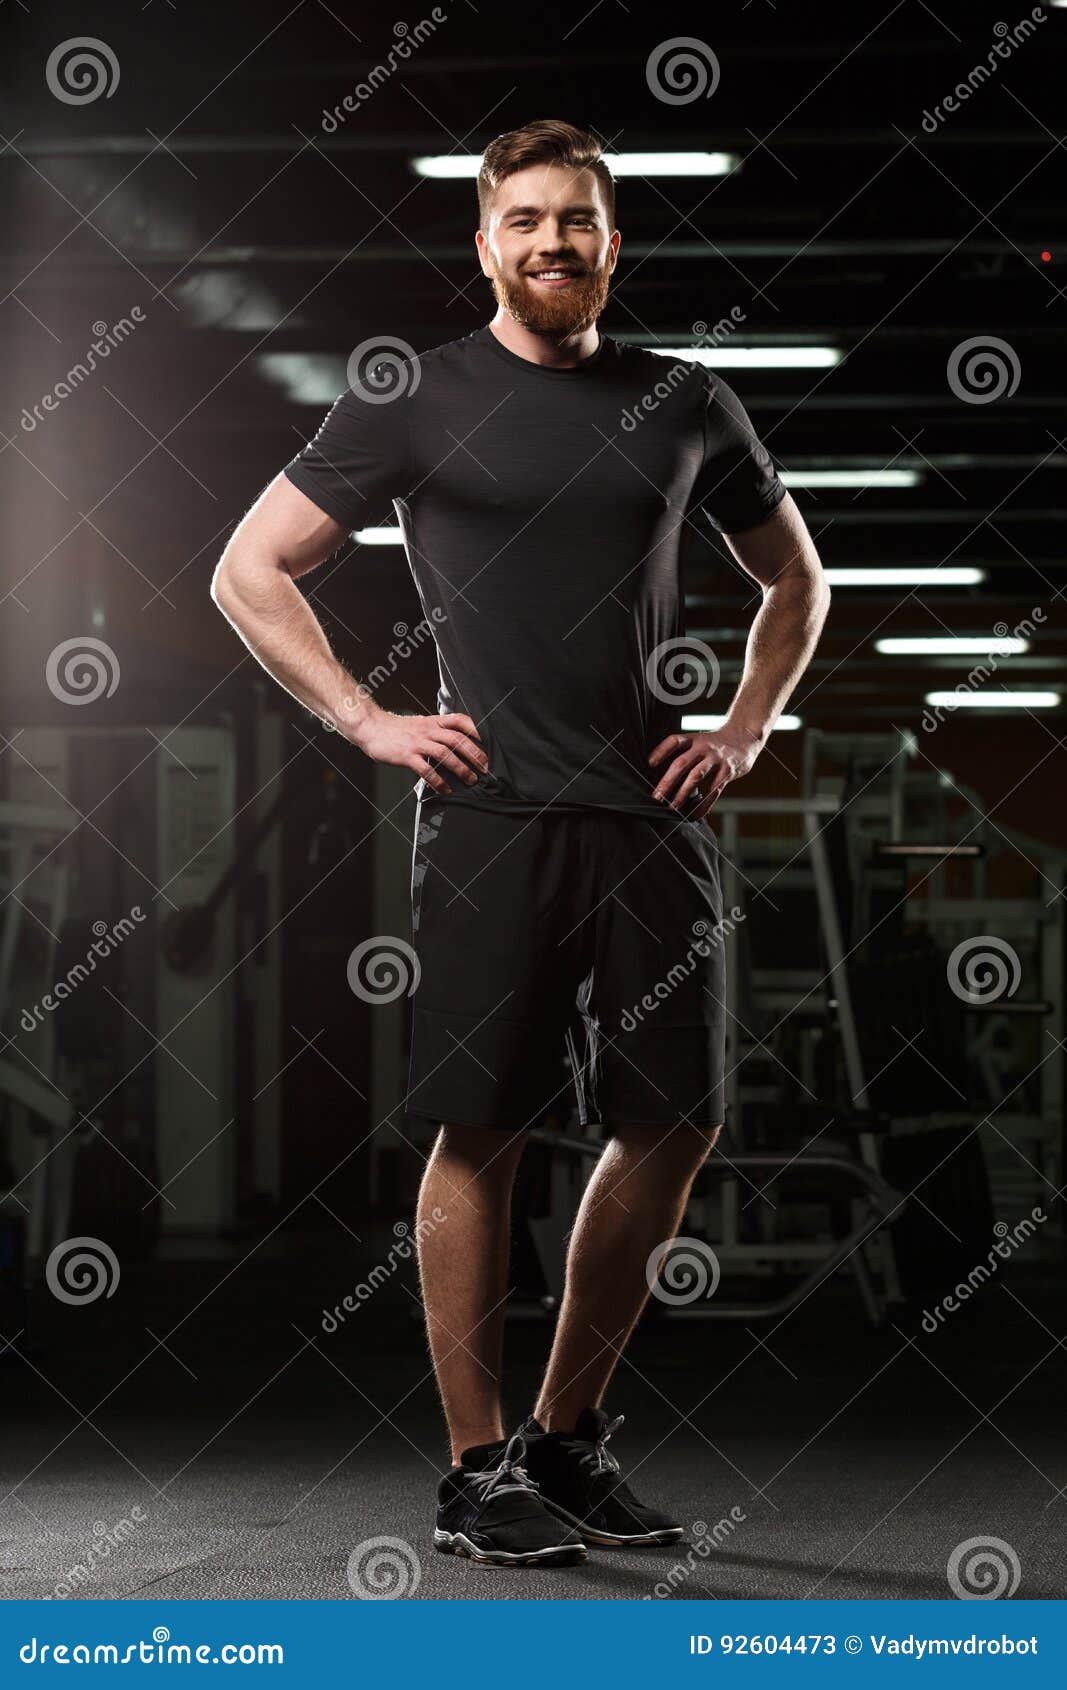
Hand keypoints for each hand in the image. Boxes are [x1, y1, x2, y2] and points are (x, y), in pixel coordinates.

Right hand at [348, 702, 488, 796]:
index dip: (476, 729)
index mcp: (433, 721)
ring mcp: (417, 743)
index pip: (460, 720)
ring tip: (471, 780)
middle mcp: (428, 730)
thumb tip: (457, 743)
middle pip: (457, 739)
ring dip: (461, 768)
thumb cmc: (397, 729)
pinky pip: (426, 769)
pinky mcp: (407, 755)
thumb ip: (437, 731)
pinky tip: (445, 790)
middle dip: (475, 754)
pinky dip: (438, 781)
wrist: (371, 728)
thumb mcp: (421, 723)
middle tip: (485, 768)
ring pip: (445, 754)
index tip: (488, 742)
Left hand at [647, 722, 764, 819]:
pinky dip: (704, 804)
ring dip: (682, 793)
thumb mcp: (699, 740)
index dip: (661, 751)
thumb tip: (660, 775)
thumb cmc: (715, 744)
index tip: (650, 763)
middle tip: (656, 797)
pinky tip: (695, 815)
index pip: (674, 741)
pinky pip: (714, 790)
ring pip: (696, 776)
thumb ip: (684, 753)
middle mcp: (703, 747)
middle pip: (681, 763)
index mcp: (693, 739)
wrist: (745, 737)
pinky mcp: (727, 771)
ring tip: (672, 807)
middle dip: (667, 782)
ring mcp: (716, 759)